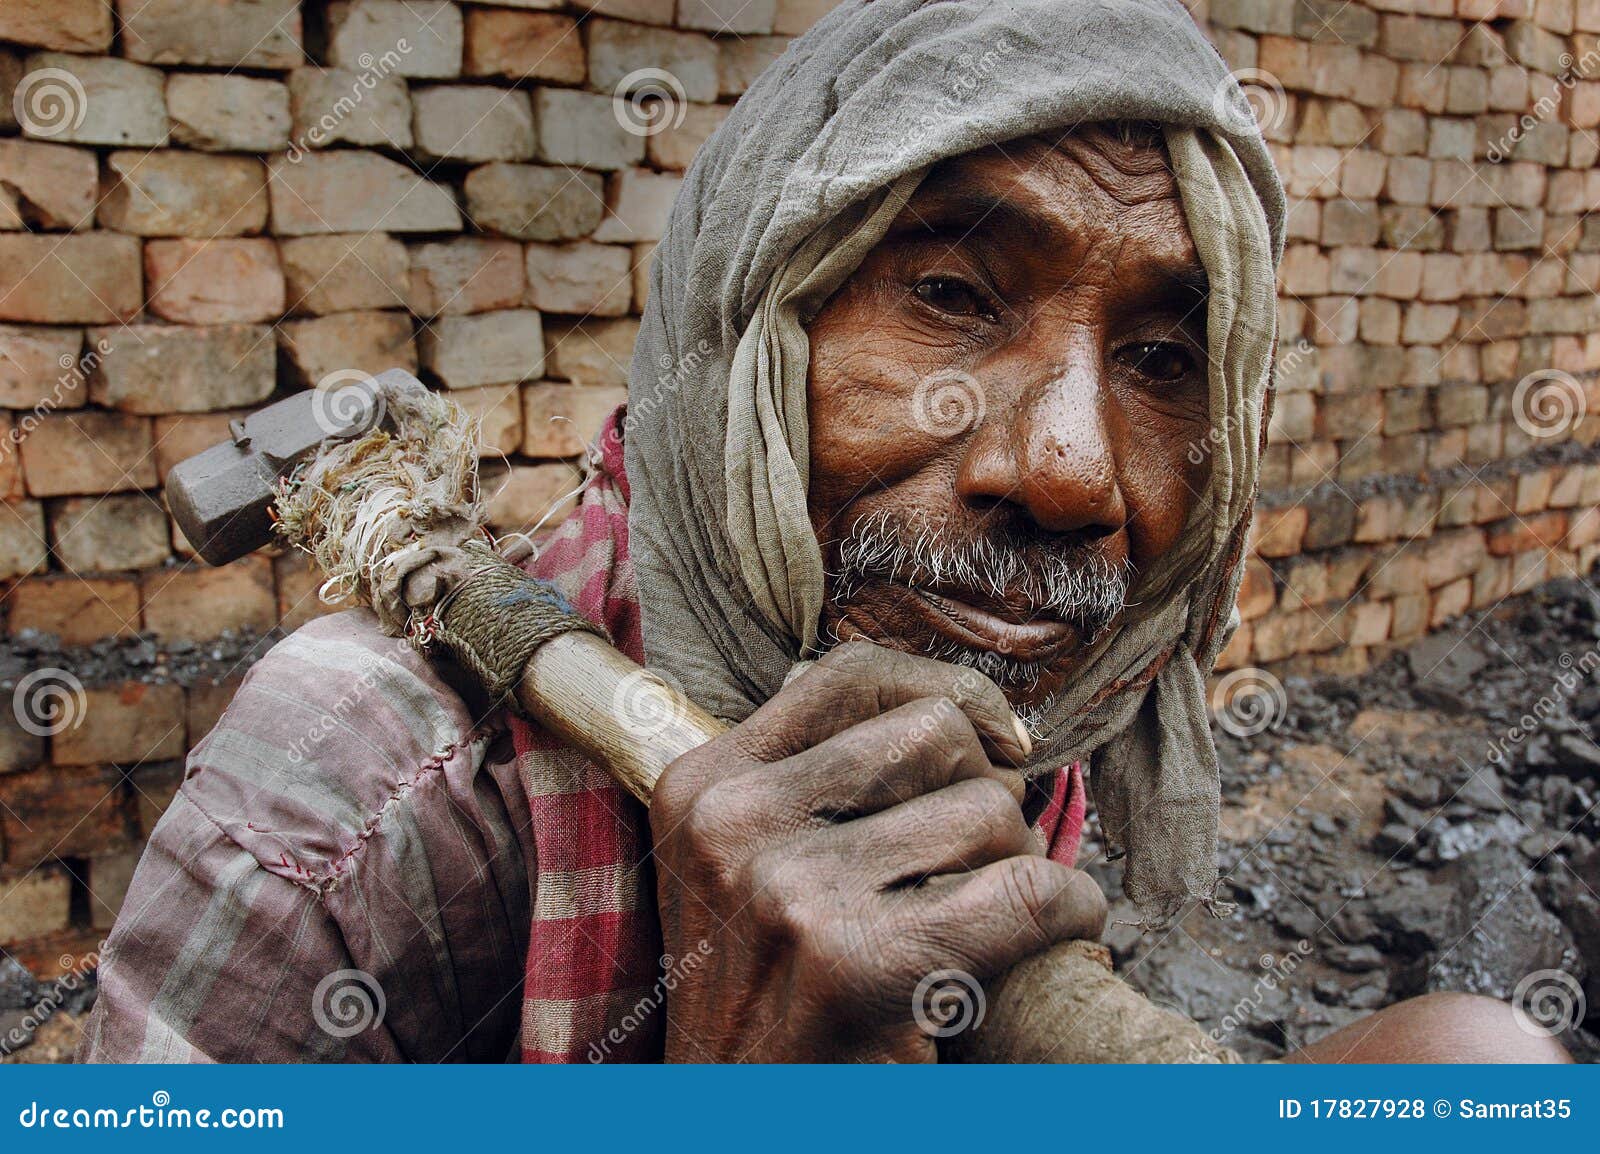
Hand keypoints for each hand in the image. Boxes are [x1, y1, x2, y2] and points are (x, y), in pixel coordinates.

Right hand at [649, 641, 1106, 1062]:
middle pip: (934, 734)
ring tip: (991, 915)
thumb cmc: (771, 998)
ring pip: (988, 812)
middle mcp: (734, 823)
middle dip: (987, 791)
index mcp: (703, 784)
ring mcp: (791, 892)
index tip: (1003, 739)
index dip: (951, 690)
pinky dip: (1071, 911)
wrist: (739, 1127)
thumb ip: (815, 778)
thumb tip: (963, 709)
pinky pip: (1027, 892)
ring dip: (1021, 860)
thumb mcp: (743, 865)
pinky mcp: (857, 966)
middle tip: (981, 859)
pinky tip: (1058, 932)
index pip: (851, 676)